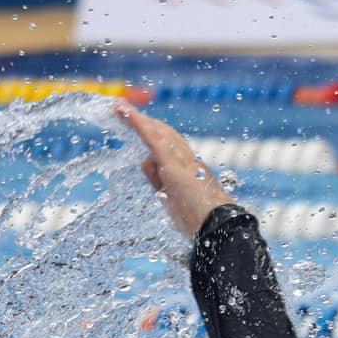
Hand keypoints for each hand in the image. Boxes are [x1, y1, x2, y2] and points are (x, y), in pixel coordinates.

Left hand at [115, 101, 233, 239]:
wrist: (218, 229)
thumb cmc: (201, 223)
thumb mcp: (175, 203)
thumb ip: (162, 184)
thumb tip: (150, 167)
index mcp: (192, 170)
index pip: (172, 145)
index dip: (156, 133)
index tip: (143, 124)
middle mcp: (190, 160)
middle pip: (165, 134)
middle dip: (145, 122)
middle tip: (124, 110)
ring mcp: (183, 161)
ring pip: (158, 133)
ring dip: (137, 119)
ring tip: (119, 108)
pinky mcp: (173, 165)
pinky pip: (152, 139)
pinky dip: (137, 123)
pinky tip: (124, 112)